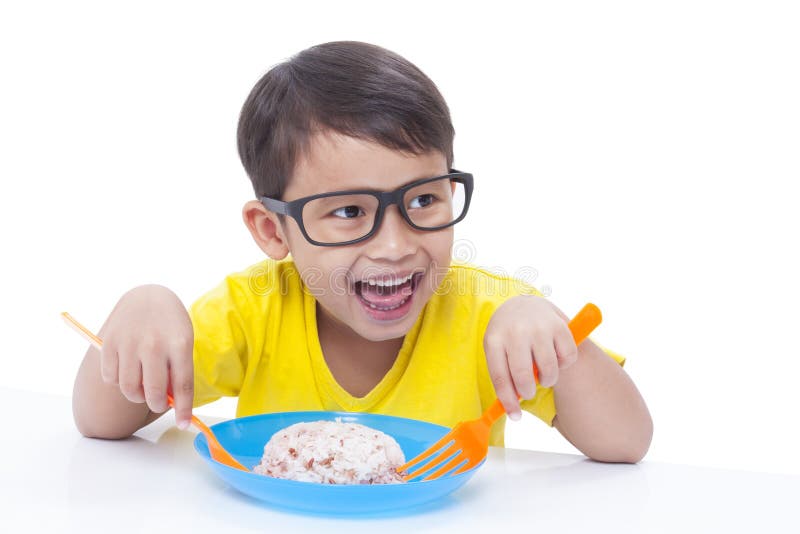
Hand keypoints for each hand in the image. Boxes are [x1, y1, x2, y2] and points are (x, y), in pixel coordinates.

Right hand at [99, 285, 193, 428]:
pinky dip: (119, 381)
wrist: (148, 297)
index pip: (183, 385)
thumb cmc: (170, 326)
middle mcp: (154, 344)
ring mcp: (129, 343)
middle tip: (158, 403)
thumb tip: (171, 404)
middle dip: (157, 405)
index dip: (183, 409)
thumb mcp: (183, 342)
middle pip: (153, 392)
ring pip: (130, 389)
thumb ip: (178, 371)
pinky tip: (127, 369)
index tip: (184, 424)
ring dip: (137, 395)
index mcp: (179, 344)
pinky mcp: (108, 343)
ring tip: (143, 384)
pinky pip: (111, 378)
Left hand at [483, 295, 577, 419]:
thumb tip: (513, 409)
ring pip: (548, 369)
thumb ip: (503, 374)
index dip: (508, 401)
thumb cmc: (508, 336)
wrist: (523, 305)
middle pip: (523, 375)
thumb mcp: (497, 349)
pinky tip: (555, 356)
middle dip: (528, 392)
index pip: (500, 377)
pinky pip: (567, 358)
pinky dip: (564, 365)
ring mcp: (538, 327)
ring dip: (548, 380)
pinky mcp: (559, 326)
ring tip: (543, 373)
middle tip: (530, 392)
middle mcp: (516, 331)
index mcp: (495, 339)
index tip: (515, 416)